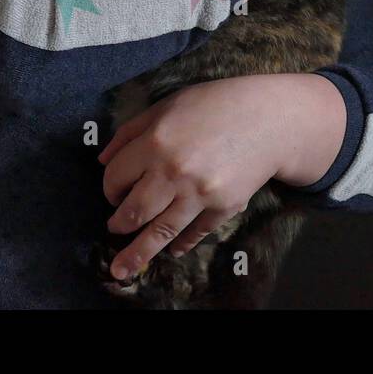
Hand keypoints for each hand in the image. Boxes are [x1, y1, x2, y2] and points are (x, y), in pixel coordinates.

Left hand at [96, 74, 285, 281]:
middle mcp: (174, 171)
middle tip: (115, 227)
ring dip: (137, 253)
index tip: (114, 191)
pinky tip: (171, 250)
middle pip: (132, 212)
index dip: (109, 187)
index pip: (115, 177)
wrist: (270, 118)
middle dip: (119, 223)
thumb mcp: (168, 105)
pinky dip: (180, 245)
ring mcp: (200, 193)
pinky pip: (194, 234)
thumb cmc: (216, 104)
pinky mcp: (223, 207)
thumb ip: (131, 131)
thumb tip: (102, 161)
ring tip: (122, 268)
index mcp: (156, 141)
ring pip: (158, 233)